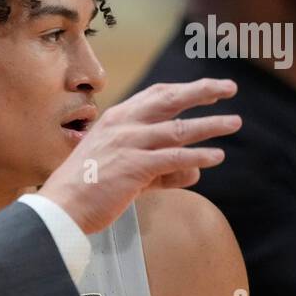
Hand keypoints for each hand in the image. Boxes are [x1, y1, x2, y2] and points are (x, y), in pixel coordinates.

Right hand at [38, 78, 240, 234]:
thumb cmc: (86, 188)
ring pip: (179, 129)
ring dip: (211, 125)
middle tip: (228, 89)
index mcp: (115, 119)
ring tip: (234, 122)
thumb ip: (158, 167)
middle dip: (203, 92)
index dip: (183, 90)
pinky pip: (175, 158)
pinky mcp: (135, 167)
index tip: (206, 90)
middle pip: (170, 100)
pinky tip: (216, 157)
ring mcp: (129, 144)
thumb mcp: (119, 166)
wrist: (61, 206)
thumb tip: (193, 172)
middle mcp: (123, 125)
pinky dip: (198, 156)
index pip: (155, 95)